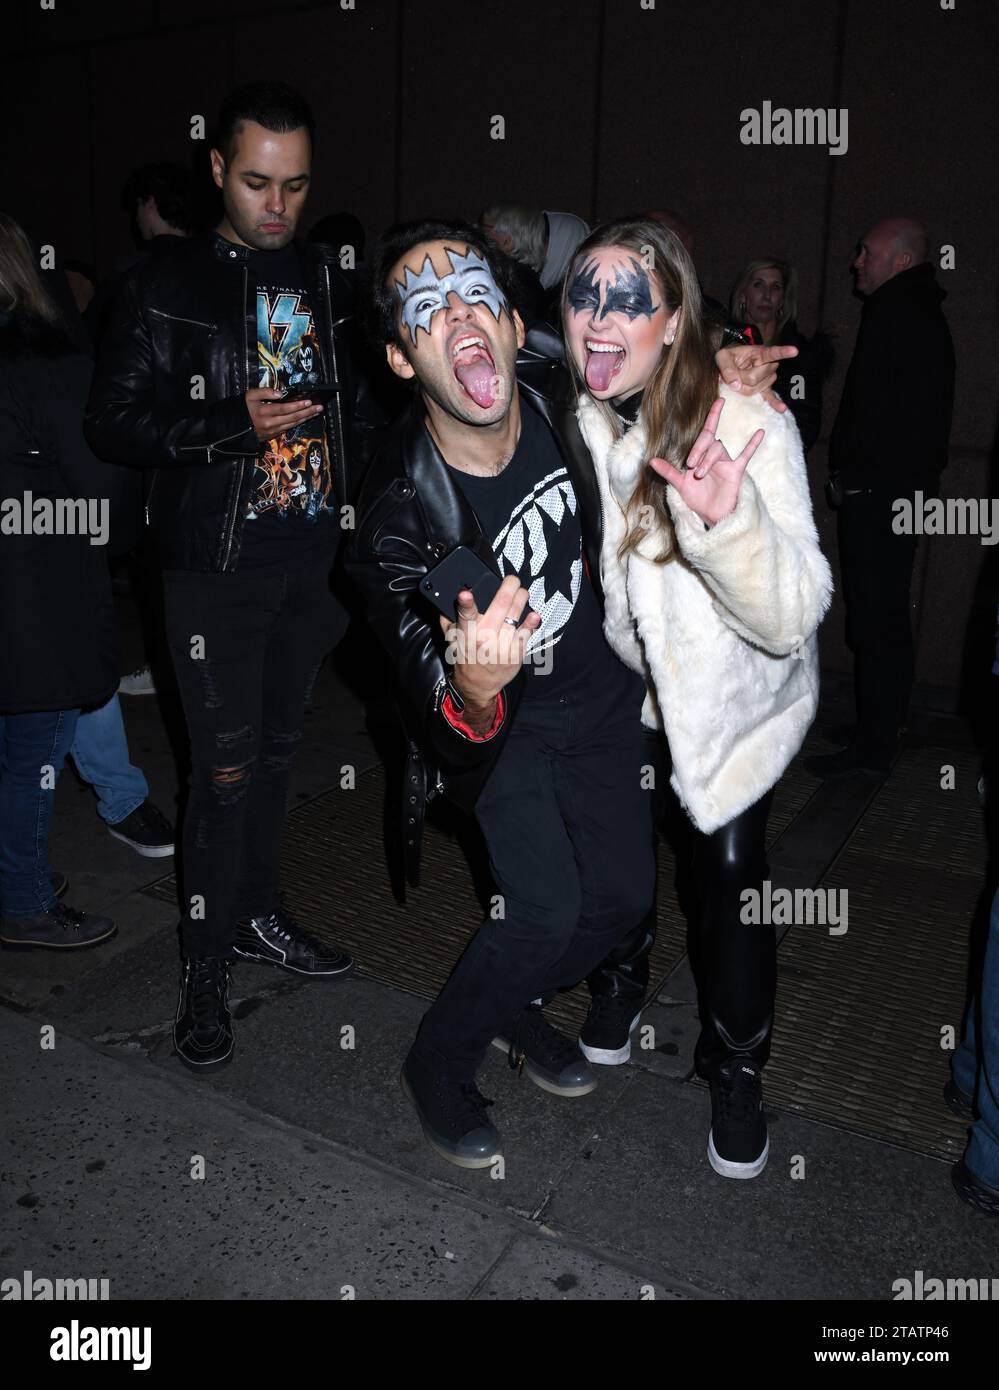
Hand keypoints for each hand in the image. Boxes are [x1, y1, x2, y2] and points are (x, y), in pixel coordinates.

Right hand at [245, 387, 323, 442]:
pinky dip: (298, 423)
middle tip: (319, 407)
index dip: (298, 405)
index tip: (309, 401)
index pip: (285, 409)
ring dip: (306, 418)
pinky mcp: (273, 435)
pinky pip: (288, 428)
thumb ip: (264, 392)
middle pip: (293, 418)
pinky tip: (305, 418)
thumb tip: (279, 393)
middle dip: (307, 412)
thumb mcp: (249, 396)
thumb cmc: (242, 409)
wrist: (234, 428)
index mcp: (264, 412)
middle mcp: (270, 424)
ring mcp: (272, 431)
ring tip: (316, 412)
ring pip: (292, 424)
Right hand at [439, 573, 541, 725]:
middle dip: (509, 587)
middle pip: (500, 606)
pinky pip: (526, 633)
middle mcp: (485, 638)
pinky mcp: (516, 652)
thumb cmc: (466, 657)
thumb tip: (448, 597)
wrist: (479, 685)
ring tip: (522, 592)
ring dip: (521, 598)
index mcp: (467, 633)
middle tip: (512, 579)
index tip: (465, 593)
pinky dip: (531, 622)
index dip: (465, 603)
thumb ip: (450, 618)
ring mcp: (502, 646)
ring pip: (516, 615)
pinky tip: (533, 614)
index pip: (465, 616)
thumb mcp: (451, 639)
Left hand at [649, 397, 763, 526]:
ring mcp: (726, 462)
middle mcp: (714, 456)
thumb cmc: (698, 500)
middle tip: (690, 463)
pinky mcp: (736, 471)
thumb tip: (651, 461)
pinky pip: (745, 455)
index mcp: (701, 456)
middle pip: (709, 439)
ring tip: (700, 475)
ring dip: (708, 460)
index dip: (712, 416)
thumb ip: (668, 472)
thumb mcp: (680, 485)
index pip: (705, 433)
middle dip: (698, 448)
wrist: (712, 516)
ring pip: (719, 449)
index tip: (718, 400)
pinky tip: (760, 432)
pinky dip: (752, 445)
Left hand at [714, 343, 797, 412]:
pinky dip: (775, 403)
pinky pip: (770, 397)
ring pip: (755, 388)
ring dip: (743, 387)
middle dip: (740, 379)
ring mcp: (768, 378)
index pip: (773, 352)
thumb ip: (727, 369)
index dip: (783, 352)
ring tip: (739, 378)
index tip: (794, 350)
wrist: (732, 362)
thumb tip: (736, 385)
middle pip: (754, 378)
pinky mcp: (765, 388)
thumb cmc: (729, 357)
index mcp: (759, 353)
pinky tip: (782, 409)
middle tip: (734, 372)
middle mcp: (768, 365)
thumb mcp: (722, 357)